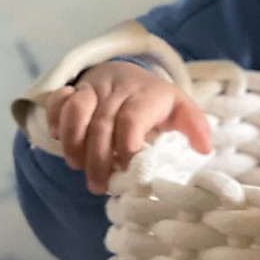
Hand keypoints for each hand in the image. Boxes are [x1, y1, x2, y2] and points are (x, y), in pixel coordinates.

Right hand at [45, 60, 210, 194]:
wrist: (131, 73)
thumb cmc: (156, 102)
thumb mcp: (181, 110)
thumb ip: (195, 127)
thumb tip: (205, 148)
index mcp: (148, 96)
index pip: (133, 119)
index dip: (126, 146)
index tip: (126, 170)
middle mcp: (120, 89)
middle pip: (103, 122)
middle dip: (98, 157)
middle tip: (98, 186)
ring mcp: (95, 88)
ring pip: (77, 109)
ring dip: (72, 140)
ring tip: (76, 166)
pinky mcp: (75, 88)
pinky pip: (58, 99)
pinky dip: (54, 119)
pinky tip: (56, 139)